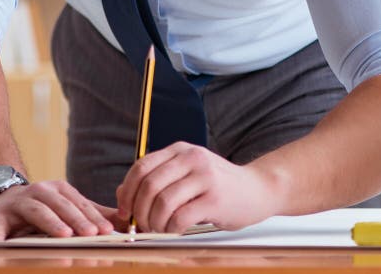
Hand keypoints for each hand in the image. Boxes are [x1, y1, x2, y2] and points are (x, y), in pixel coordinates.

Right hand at [0, 180, 118, 240]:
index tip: (107, 232)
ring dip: (51, 223)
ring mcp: (19, 203)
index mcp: (60, 190)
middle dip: (78, 221)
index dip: (94, 218)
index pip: (80, 205)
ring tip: (64, 235)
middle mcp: (41, 192)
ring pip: (38, 212)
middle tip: (91, 235)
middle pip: (62, 207)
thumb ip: (92, 214)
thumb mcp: (65, 207)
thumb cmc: (39, 209)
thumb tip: (123, 221)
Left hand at [116, 143, 277, 233]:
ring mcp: (205, 176)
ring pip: (163, 202)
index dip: (127, 191)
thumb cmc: (217, 186)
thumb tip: (122, 194)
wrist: (258, 189)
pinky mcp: (215, 198)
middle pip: (149, 185)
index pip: (142, 166)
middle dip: (139, 211)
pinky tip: (176, 230)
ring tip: (160, 229)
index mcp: (181, 150)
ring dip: (155, 223)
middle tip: (142, 226)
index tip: (125, 211)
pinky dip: (172, 229)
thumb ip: (158, 179)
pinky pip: (181, 217)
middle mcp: (192, 158)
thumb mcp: (187, 174)